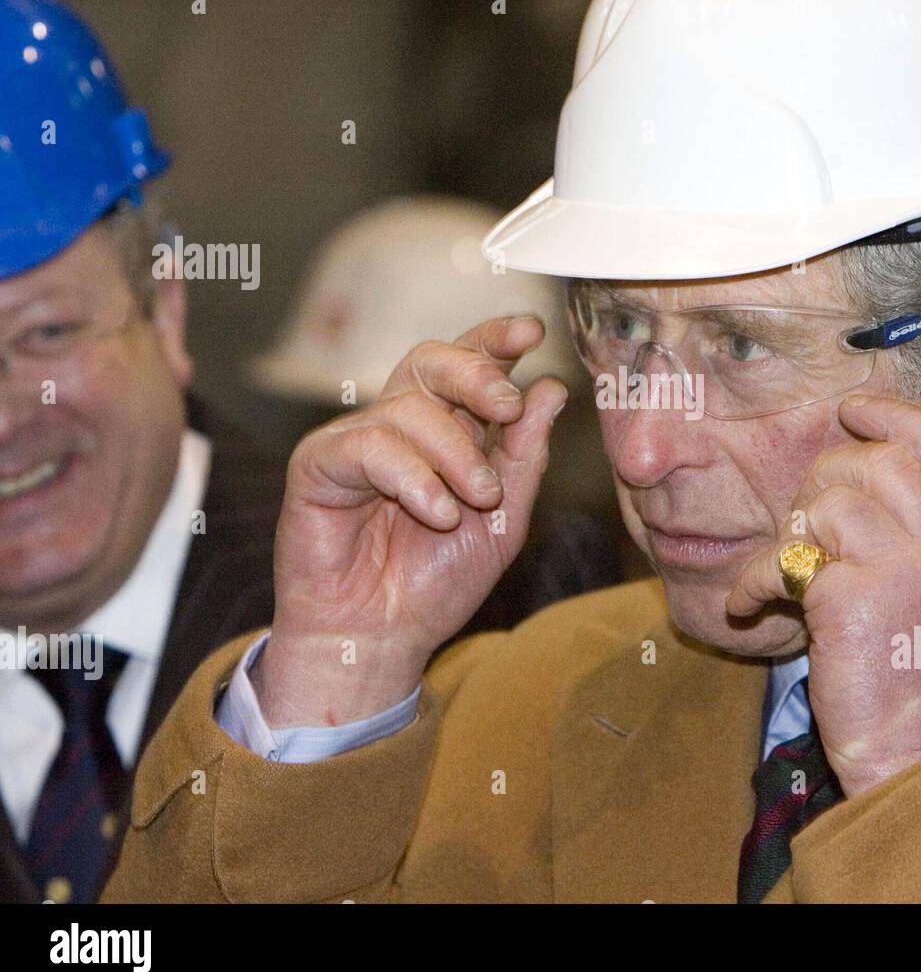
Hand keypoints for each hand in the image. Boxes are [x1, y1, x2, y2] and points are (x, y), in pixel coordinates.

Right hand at [254, 316, 567, 727]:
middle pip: (432, 361)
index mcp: (446, 428)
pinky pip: (370, 445)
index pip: (467, 364)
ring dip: (456, 453)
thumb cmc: (436, 581)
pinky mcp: (318, 464)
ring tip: (474, 500)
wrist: (381, 637)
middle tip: (506, 406)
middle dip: (476, 374)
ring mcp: (356, 440)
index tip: (530, 334)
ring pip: (410, 408)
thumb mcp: (502, 519)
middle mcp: (399, 424)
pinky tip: (436, 513)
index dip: (495, 340)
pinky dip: (413, 477)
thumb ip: (523, 455)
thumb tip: (551, 388)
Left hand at [726, 395, 920, 795]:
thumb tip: (841, 481)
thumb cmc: (915, 682)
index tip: (853, 411)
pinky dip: (751, 581)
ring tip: (783, 579)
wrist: (917, 759)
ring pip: (828, 503)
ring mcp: (906, 567)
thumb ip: (913, 536)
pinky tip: (748, 609)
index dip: (894, 415)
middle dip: (824, 478)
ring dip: (790, 536)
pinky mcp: (853, 598)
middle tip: (804, 526)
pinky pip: (783, 560)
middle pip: (876, 460)